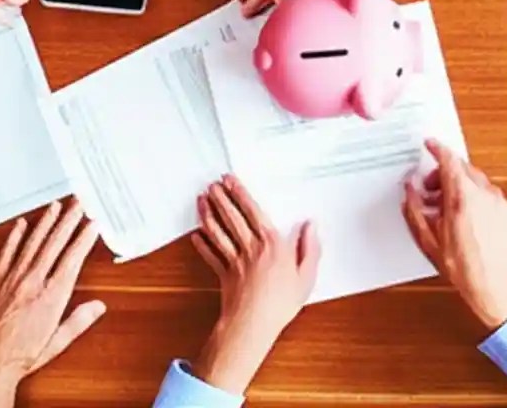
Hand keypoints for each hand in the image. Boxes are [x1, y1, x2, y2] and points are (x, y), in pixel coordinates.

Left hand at [0, 201, 103, 407]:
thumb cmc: (20, 357)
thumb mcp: (57, 342)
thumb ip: (78, 321)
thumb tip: (97, 307)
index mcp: (50, 297)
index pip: (72, 258)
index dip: (84, 238)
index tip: (93, 224)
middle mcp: (31, 284)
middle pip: (54, 244)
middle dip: (69, 221)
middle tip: (79, 204)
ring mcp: (11, 281)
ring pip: (32, 244)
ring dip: (45, 223)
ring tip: (56, 207)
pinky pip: (6, 254)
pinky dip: (14, 238)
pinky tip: (21, 224)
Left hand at [191, 174, 320, 394]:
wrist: (253, 324)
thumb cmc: (281, 303)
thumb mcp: (307, 275)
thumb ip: (309, 248)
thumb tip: (310, 226)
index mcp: (273, 244)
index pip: (253, 211)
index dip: (240, 194)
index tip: (231, 181)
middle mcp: (251, 247)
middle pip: (232, 217)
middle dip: (221, 198)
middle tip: (213, 184)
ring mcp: (234, 260)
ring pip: (218, 232)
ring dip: (208, 214)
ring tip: (202, 200)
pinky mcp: (224, 274)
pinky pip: (210, 256)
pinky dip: (202, 244)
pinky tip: (196, 235)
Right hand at [402, 139, 506, 329]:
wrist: (494, 284)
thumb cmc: (464, 267)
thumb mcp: (429, 239)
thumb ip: (415, 210)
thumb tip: (409, 190)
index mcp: (463, 197)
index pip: (449, 160)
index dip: (437, 149)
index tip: (429, 145)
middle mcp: (484, 194)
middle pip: (462, 168)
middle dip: (444, 173)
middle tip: (430, 189)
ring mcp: (497, 202)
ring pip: (475, 180)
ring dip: (458, 185)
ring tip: (444, 207)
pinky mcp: (506, 210)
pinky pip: (487, 193)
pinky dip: (473, 195)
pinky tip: (463, 215)